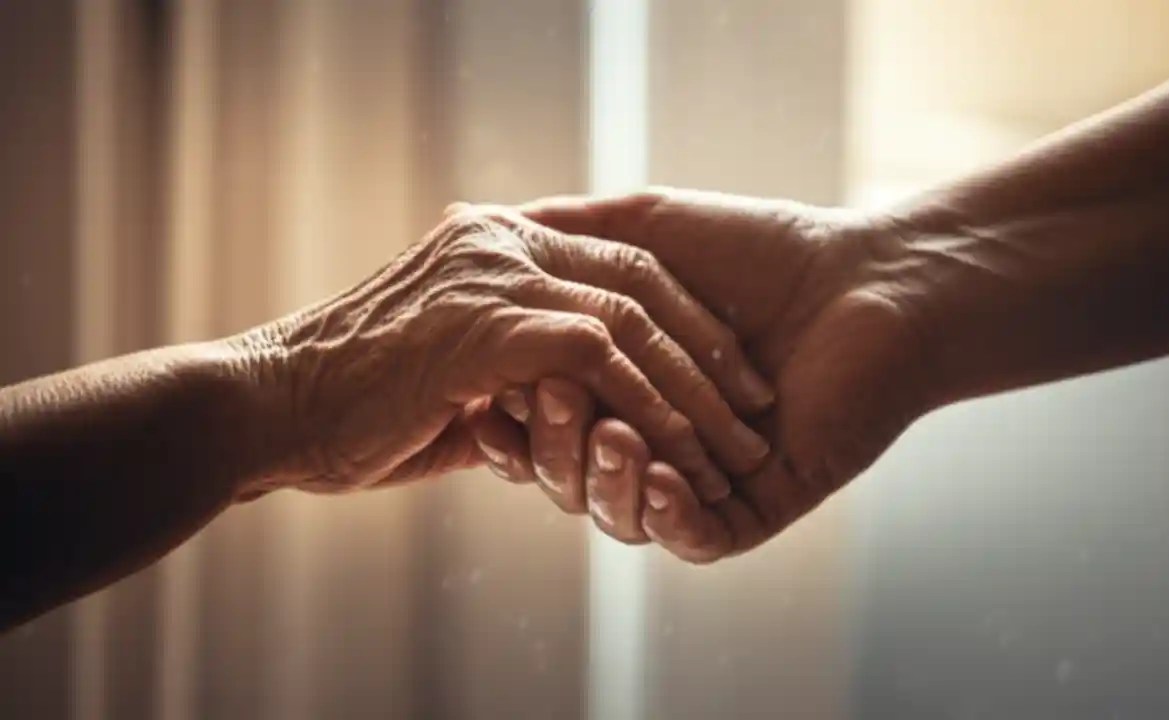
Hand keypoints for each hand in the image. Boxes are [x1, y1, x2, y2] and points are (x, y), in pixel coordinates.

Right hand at [231, 207, 772, 500]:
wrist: (262, 406)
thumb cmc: (347, 398)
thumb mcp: (448, 373)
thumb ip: (511, 374)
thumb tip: (566, 415)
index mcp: (499, 241)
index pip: (620, 267)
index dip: (683, 319)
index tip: (729, 372)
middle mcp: (505, 243)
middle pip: (643, 284)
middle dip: (709, 350)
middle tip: (756, 404)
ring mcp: (496, 279)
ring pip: (631, 320)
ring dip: (692, 387)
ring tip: (739, 440)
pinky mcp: (488, 326)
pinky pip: (599, 358)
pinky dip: (644, 405)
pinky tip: (678, 454)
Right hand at [512, 189, 938, 560]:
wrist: (865, 282)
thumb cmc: (761, 249)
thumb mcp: (645, 229)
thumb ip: (570, 235)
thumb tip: (483, 222)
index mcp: (620, 386)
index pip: (541, 419)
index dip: (509, 415)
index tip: (484, 397)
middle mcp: (654, 440)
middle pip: (571, 474)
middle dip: (553, 447)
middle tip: (553, 401)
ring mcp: (701, 480)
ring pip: (624, 514)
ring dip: (606, 483)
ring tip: (615, 439)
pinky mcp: (752, 510)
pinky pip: (694, 539)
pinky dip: (668, 516)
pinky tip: (662, 478)